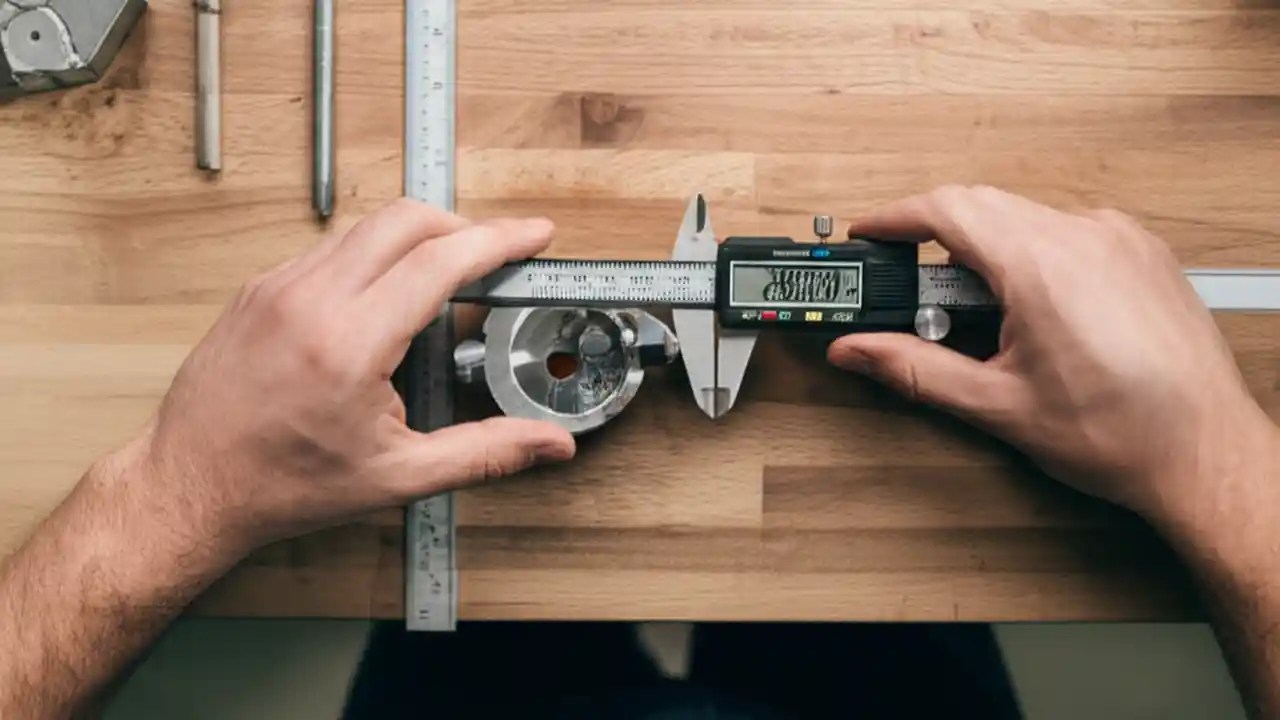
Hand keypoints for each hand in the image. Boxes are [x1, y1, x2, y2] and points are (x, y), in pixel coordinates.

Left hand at [112, 199, 574, 558]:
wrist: (191, 485)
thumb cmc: (283, 484)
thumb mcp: (398, 477)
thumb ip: (486, 452)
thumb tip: (551, 444)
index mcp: (349, 343)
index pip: (440, 260)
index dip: (499, 240)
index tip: (534, 234)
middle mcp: (309, 300)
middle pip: (405, 220)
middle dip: (463, 225)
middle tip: (497, 252)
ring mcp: (277, 287)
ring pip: (365, 227)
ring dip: (417, 236)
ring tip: (446, 274)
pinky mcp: (259, 289)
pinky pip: (330, 248)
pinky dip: (373, 254)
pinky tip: (386, 295)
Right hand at [827, 186, 1275, 526]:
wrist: (1205, 454)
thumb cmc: (1122, 435)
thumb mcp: (997, 405)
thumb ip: (915, 369)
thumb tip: (858, 351)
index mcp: (1043, 265)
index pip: (947, 208)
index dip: (894, 217)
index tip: (869, 233)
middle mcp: (1085, 237)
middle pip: (983, 207)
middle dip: (936, 241)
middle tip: (913, 293)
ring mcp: (1120, 240)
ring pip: (1026, 218)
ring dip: (987, 252)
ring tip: (981, 318)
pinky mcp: (1143, 253)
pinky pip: (1068, 231)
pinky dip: (1032, 256)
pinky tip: (1031, 312)